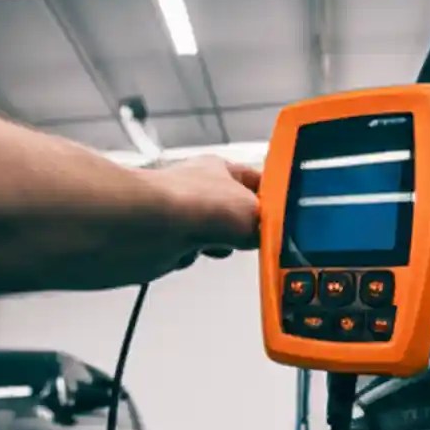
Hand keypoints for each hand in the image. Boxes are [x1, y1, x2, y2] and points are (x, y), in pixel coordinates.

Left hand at [7, 154, 260, 292]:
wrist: (139, 229)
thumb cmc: (183, 205)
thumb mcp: (253, 213)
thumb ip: (269, 224)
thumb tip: (274, 237)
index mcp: (222, 170)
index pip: (260, 179)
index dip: (276, 197)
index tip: (291, 216)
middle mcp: (199, 189)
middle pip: (237, 213)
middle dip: (245, 230)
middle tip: (256, 239)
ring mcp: (180, 216)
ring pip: (213, 238)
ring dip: (217, 247)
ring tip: (219, 247)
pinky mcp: (163, 242)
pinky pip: (190, 255)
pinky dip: (191, 259)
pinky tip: (191, 256)